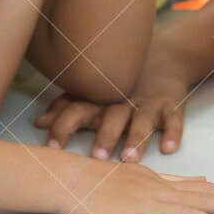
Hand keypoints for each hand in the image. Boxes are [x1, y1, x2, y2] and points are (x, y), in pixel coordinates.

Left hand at [36, 44, 191, 161]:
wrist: (166, 55)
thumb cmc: (121, 81)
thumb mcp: (95, 91)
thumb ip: (67, 106)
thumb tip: (39, 123)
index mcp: (100, 98)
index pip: (79, 110)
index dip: (64, 126)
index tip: (52, 147)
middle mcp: (123, 100)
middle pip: (112, 117)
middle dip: (105, 135)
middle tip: (97, 157)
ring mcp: (149, 103)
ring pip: (143, 120)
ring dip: (136, 138)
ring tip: (130, 158)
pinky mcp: (172, 105)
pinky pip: (174, 119)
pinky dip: (173, 132)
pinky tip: (169, 147)